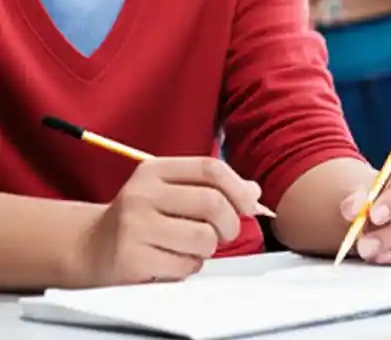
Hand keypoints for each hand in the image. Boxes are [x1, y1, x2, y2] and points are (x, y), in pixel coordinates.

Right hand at [77, 157, 262, 285]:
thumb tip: (254, 192)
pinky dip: (188, 267)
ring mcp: (134, 227)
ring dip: (208, 249)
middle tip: (225, 233)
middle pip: (212, 204)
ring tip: (192, 247)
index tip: (249, 205)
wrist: (89, 246)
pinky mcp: (131, 259)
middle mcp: (141, 194)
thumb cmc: (140, 218)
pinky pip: (185, 266)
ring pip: (204, 239)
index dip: (238, 188)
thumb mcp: (170, 192)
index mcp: (154, 171)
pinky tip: (172, 261)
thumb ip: (212, 188)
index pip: (210, 169)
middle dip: (230, 223)